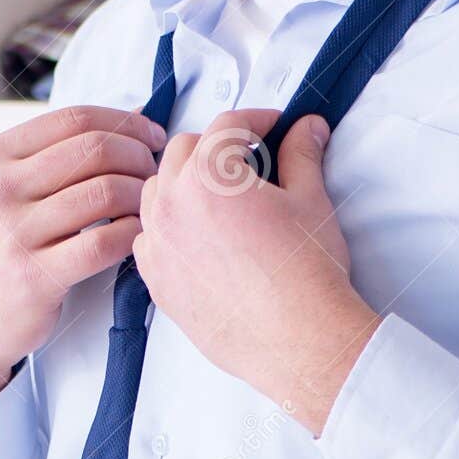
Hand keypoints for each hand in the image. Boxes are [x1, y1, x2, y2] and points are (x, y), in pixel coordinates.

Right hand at [0, 105, 166, 414]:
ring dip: (140, 195)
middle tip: (154, 173)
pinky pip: (104, 243)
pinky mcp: (34, 276)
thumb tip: (133, 117)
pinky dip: (133, 233)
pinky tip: (136, 235)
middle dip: (139, 156)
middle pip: (95, 150)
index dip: (125, 122)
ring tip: (146, 205)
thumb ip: (56, 154)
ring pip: (105, 192)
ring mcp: (14, 233)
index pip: (74, 119)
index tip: (152, 135)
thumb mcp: (3, 189)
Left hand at [132, 109, 381, 435]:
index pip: (227, 125)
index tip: (274, 127)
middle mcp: (172, 205)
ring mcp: (158, 244)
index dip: (257, 119)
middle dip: (216, 146)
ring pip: (157, 190)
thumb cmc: (306, 271)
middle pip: (183, 150)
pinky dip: (169, 226)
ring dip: (184, 182)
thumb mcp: (310, 199)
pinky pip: (148, 237)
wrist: (299, 339)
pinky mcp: (156, 280)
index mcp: (208, 175)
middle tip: (251, 159)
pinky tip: (200, 236)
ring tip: (220, 196)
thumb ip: (302, 154)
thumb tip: (308, 128)